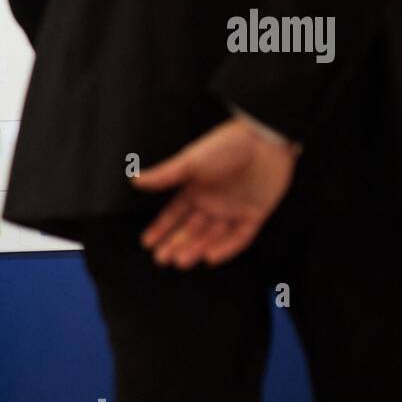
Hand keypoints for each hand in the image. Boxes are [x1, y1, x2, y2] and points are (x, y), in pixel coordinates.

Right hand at [132, 117, 297, 268]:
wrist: (266, 140)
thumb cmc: (227, 145)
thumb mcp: (191, 160)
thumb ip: (164, 175)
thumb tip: (136, 180)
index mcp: (196, 188)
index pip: (174, 213)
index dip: (161, 228)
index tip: (147, 243)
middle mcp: (213, 201)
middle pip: (191, 228)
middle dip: (176, 244)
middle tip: (162, 259)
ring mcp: (234, 209)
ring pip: (212, 235)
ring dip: (196, 248)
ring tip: (180, 261)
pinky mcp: (255, 214)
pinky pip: (240, 237)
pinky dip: (226, 248)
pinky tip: (210, 257)